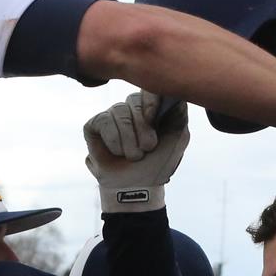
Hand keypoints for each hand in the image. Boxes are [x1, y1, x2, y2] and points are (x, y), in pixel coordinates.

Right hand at [83, 89, 189, 211]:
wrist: (138, 187)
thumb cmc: (158, 163)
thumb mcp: (178, 137)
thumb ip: (179, 111)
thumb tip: (174, 89)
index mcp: (153, 106)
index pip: (149, 88)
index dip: (150, 100)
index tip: (153, 118)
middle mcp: (132, 107)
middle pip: (133, 100)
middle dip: (142, 128)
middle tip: (147, 148)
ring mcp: (113, 114)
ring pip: (119, 111)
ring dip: (129, 139)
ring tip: (134, 156)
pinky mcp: (95, 124)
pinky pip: (103, 121)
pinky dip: (114, 140)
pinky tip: (118, 153)